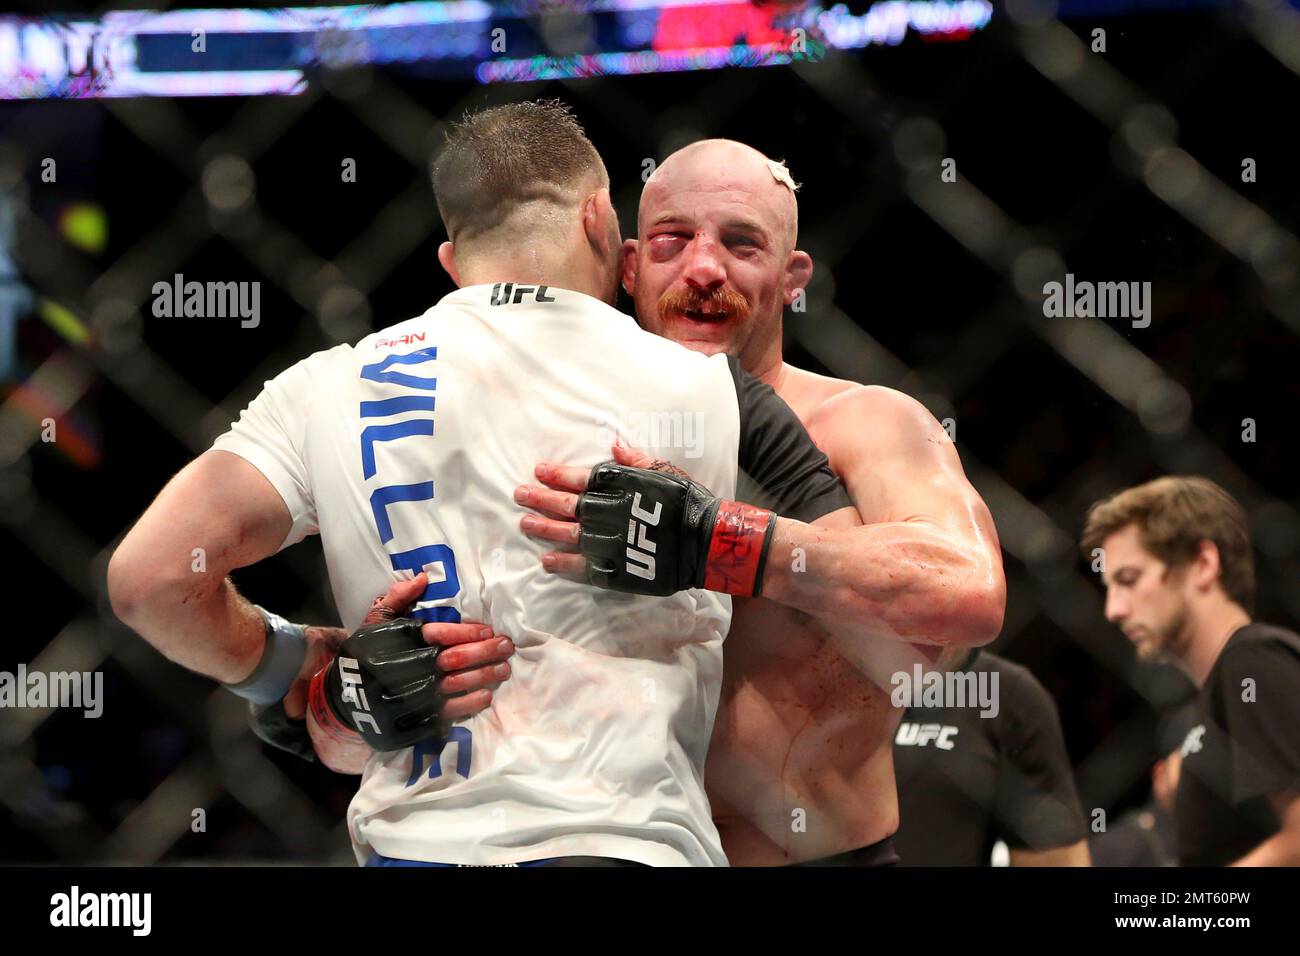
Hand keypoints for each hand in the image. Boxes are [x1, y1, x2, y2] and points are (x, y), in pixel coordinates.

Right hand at [309, 573, 514, 750]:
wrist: (341, 698)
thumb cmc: (365, 653)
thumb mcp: (375, 621)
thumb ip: (398, 597)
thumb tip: (424, 578)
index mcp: (396, 642)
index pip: (438, 634)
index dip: (467, 632)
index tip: (489, 631)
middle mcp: (403, 669)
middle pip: (452, 660)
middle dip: (484, 653)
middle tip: (506, 648)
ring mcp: (406, 698)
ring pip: (453, 687)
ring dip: (483, 678)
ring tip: (503, 670)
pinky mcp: (409, 723)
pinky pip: (444, 714)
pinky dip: (467, 705)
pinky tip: (485, 697)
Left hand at [515, 443, 776, 596]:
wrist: (708, 541)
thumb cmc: (689, 501)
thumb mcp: (666, 470)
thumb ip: (636, 460)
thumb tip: (612, 445)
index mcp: (622, 486)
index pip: (581, 478)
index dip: (557, 474)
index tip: (537, 471)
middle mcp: (611, 513)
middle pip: (568, 506)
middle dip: (540, 499)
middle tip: (519, 495)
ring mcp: (611, 543)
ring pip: (569, 536)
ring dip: (544, 530)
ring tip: (524, 524)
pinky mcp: (617, 570)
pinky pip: (584, 568)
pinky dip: (564, 565)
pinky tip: (546, 561)